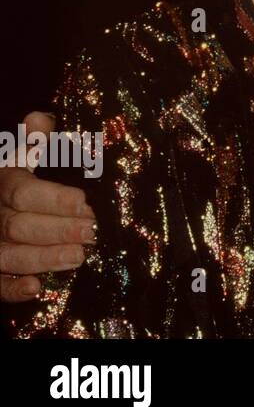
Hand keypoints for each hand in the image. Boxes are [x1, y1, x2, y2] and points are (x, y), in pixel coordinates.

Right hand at [0, 111, 95, 302]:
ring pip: (8, 256)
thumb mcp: (22, 154)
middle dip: (57, 231)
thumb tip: (39, 117)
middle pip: (18, 227)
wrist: (1, 202)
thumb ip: (35, 139)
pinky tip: (36, 288)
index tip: (85, 203)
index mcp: (3, 183)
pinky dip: (12, 289)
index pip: (23, 193)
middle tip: (91, 232)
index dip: (53, 200)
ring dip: (43, 258)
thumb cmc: (18, 177)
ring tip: (79, 257)